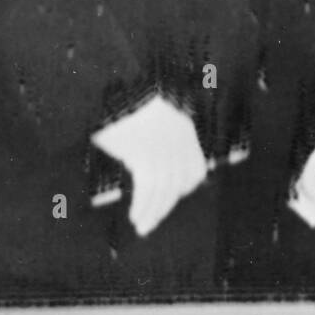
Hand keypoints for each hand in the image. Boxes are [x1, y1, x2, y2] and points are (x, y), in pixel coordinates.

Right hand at [90, 93, 206, 236]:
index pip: (196, 170)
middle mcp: (180, 143)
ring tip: (142, 226)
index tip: (170, 199)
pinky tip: (135, 215)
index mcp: (185, 131)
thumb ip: (154, 138)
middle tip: (152, 223)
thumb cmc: (127, 104)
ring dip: (152, 212)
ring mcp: (164, 150)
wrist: (118, 88)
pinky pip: (147, 189)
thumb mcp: (150, 118)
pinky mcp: (145, 156)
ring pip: (163, 191)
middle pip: (178, 185)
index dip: (185, 188)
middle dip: (165, 207)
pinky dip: (142, 205)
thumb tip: (142, 161)